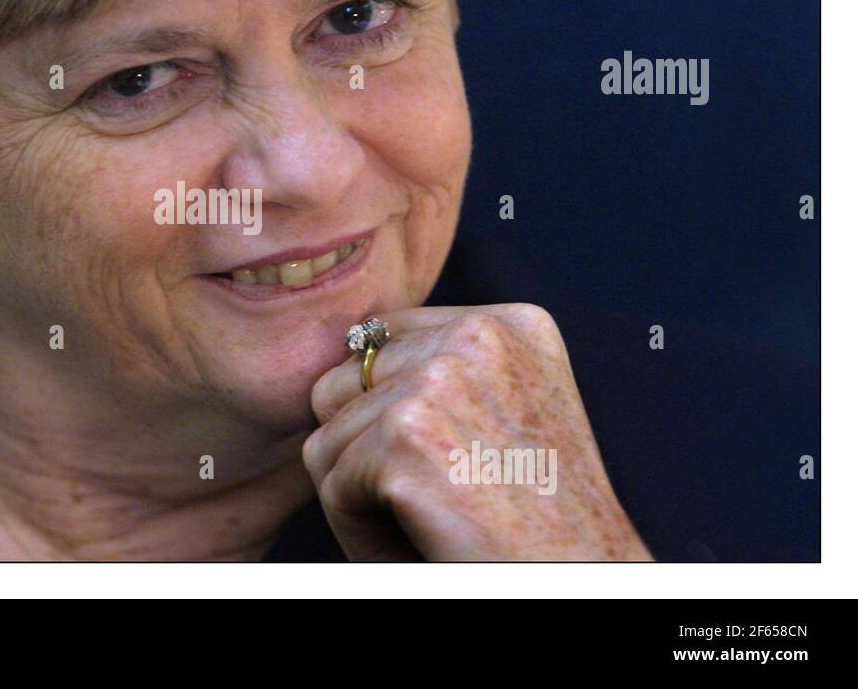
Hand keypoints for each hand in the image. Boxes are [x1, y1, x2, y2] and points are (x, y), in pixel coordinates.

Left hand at [303, 304, 651, 560]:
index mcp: (507, 324)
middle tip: (439, 498)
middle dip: (367, 451)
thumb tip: (339, 359)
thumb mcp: (502, 415)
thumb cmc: (535, 523)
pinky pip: (330, 483)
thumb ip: (434, 372)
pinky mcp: (405, 438)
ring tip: (437, 518)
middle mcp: (476, 334)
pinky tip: (425, 537)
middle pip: (341, 384)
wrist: (577, 581)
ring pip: (328, 435)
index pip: (379, 345)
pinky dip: (359, 528)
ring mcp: (438, 380)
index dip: (389, 417)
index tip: (452, 463)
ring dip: (363, 492)